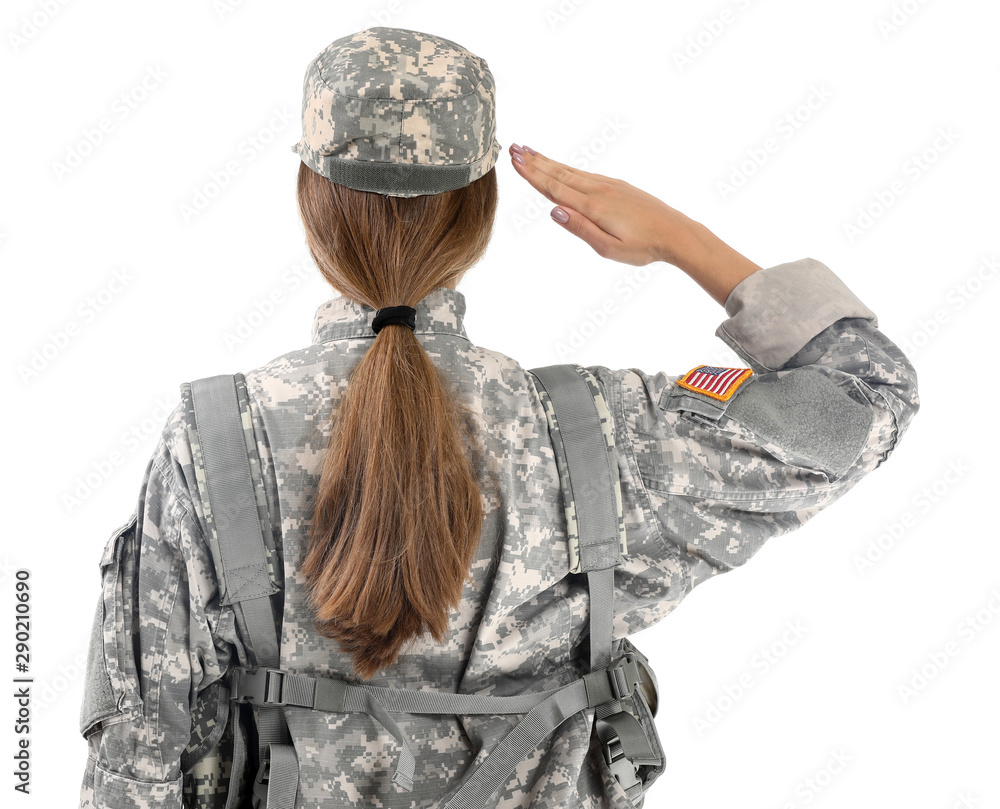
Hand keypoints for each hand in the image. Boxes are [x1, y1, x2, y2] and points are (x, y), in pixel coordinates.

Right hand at [508, 143, 699, 266]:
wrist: (675, 232)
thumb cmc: (642, 247)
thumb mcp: (608, 248)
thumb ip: (580, 228)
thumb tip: (554, 211)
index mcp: (593, 207)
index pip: (554, 188)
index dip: (532, 175)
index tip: (514, 160)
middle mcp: (598, 190)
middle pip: (559, 173)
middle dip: (534, 161)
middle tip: (513, 148)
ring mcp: (608, 185)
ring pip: (571, 171)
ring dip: (548, 161)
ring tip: (529, 151)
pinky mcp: (616, 186)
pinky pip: (584, 173)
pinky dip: (566, 167)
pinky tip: (560, 166)